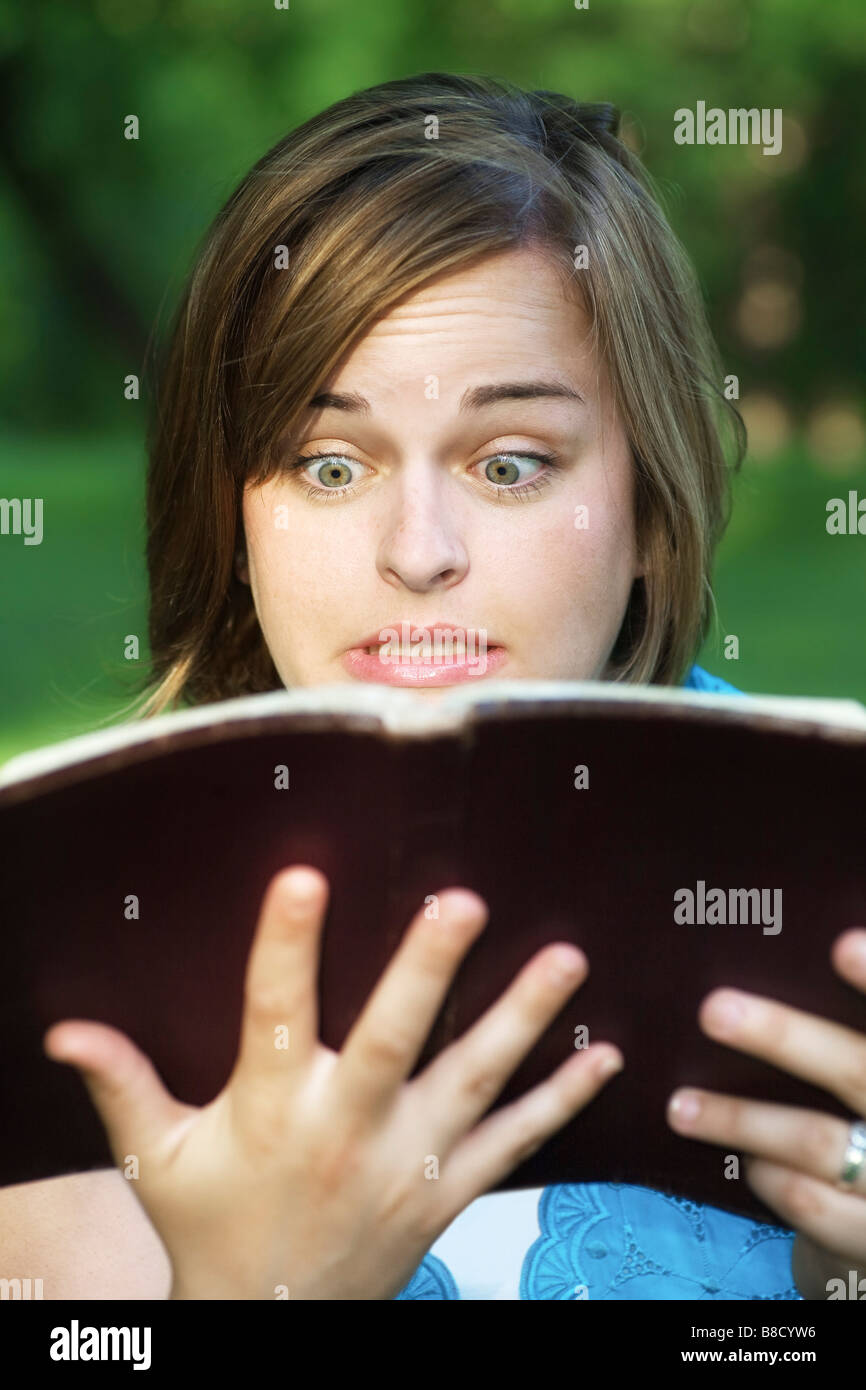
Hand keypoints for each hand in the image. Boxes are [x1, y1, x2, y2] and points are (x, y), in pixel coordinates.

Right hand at [43, 866, 622, 1299]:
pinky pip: (515, 1145)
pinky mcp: (448, 1191)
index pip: (274, 1013)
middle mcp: (345, 1128)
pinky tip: (605, 1058)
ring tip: (567, 957)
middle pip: (390, 1040)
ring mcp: (407, 1162)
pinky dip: (561, 1102)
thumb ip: (122, 1085)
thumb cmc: (213, 1225)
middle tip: (463, 901)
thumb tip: (66, 1029)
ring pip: (472, 1082)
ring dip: (522, 1020)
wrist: (273, 1325)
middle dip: (426, 971)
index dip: (285, 946)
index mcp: (271, 1107)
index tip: (304, 877)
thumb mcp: (156, 1160)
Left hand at [665, 927, 865, 1298]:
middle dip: (784, 1037)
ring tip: (681, 1106)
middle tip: (713, 1010)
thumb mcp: (860, 1065)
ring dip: (741, 1120)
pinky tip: (746, 1162)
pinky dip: (767, 1175)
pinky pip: (807, 1200)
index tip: (840, 944)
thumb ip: (842, 1027)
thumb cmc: (865, 1119)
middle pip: (856, 1069)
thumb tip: (808, 943)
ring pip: (817, 1140)